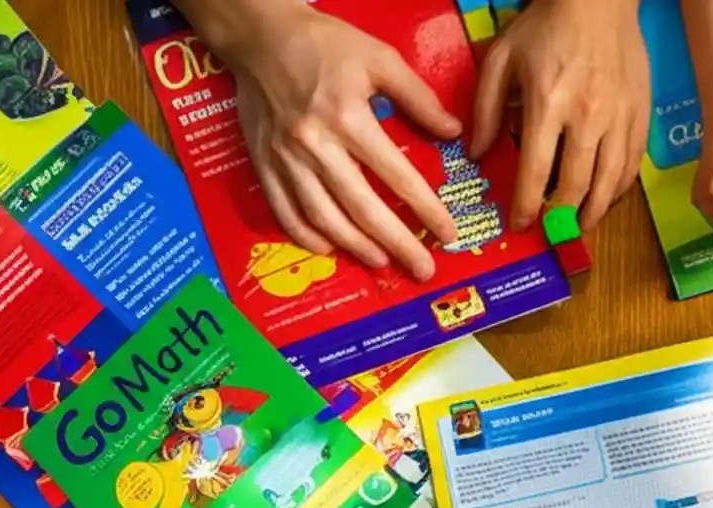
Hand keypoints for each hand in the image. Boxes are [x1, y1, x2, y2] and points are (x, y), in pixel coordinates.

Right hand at [224, 5, 460, 277]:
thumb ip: (418, 97)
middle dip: (397, 243)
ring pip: (322, 217)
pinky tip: (329, 248)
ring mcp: (285, 158)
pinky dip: (305, 236)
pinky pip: (284, 210)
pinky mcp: (263, 163)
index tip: (447, 233)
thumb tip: (452, 133)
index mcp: (348, 118)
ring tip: (382, 262)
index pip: (396, 175)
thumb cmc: (325, 44)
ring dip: (354, 246)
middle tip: (423, 268)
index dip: (426, 208)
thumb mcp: (380, 58)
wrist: (260, 35)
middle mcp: (315, 145)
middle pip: (362, 208)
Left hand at [471, 0, 649, 231]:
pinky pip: (632, 164)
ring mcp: (619, 117)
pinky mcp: (641, 114)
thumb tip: (477, 155)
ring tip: (579, 227)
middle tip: (550, 230)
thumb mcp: (501, 59)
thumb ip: (485, 109)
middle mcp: (587, 117)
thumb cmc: (545, 27)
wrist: (598, 0)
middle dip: (560, 216)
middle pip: (575, 184)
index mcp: (547, 104)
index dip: (525, 205)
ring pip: (609, 181)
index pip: (535, 171)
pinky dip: (619, 189)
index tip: (519, 224)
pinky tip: (606, 199)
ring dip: (593, 212)